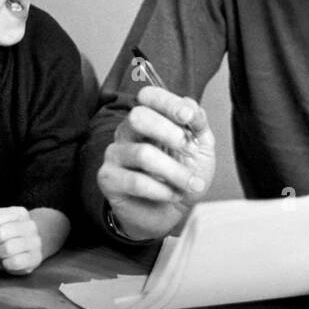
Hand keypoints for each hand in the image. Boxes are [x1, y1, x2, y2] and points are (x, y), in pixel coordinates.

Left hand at [0, 198, 41, 274]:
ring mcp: (35, 242)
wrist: (31, 246)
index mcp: (21, 213)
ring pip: (7, 249)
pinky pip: (14, 262)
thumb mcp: (0, 218)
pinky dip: (7, 263)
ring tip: (2, 252)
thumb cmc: (8, 232)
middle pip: (0, 234)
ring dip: (0, 254)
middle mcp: (31, 226)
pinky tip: (9, 260)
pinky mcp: (35, 258)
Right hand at [97, 86, 215, 240]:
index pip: (149, 96)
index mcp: (150, 117)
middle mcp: (128, 131)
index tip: (188, 117)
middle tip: (187, 149)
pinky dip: (161, 190)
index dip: (168, 103)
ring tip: (190, 184)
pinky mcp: (108, 178)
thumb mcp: (200, 147)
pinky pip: (135, 181)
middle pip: (137, 117)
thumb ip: (198, 124)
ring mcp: (115, 154)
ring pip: (142, 154)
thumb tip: (191, 108)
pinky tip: (173, 194)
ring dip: (174, 171)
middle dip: (168, 132)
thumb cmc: (182, 174)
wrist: (168, 212)